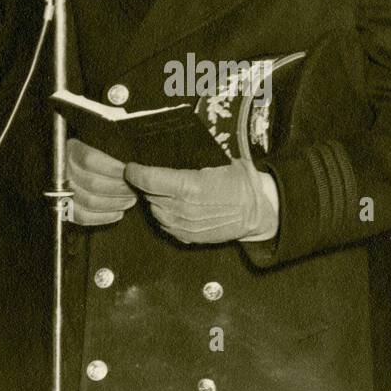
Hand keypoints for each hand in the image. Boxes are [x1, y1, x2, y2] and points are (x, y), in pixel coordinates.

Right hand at [66, 138, 136, 224]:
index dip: (112, 168)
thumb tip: (130, 167)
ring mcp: (61, 192)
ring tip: (130, 199)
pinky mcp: (64, 210)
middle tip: (133, 188)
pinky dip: (103, 217)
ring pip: (89, 201)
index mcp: (70, 150)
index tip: (128, 172)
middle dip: (118, 188)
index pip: (90, 160)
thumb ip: (110, 153)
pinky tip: (118, 213)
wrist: (77, 172)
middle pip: (92, 183)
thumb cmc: (97, 160)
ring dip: (114, 202)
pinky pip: (83, 217)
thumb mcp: (100, 146)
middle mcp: (62, 171)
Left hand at [123, 158, 277, 244]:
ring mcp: (186, 226)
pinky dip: (165, 214)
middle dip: (148, 185)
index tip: (132, 167)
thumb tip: (166, 153)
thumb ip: (189, 160)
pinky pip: (166, 225)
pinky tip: (174, 205)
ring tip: (165, 191)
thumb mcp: (218, 161)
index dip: (136, 172)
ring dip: (156, 201)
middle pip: (150, 195)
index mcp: (190, 186)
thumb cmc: (241, 182)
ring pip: (155, 211)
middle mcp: (184, 209)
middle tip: (152, 175)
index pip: (149, 180)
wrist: (258, 212)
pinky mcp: (189, 237)